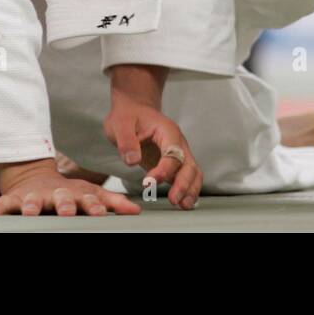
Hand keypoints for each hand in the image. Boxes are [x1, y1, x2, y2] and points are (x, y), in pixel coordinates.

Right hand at [0, 157, 139, 215]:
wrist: (36, 179)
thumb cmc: (68, 192)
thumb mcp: (91, 193)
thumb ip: (112, 202)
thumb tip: (136, 211)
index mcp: (76, 194)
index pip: (88, 200)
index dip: (94, 207)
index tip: (99, 213)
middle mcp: (56, 195)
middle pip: (62, 200)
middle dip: (65, 206)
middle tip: (67, 212)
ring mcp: (35, 197)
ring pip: (33, 202)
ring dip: (32, 207)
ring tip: (30, 212)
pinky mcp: (16, 199)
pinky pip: (4, 204)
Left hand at [104, 64, 202, 209]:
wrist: (134, 109)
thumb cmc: (128, 115)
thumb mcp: (120, 124)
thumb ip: (126, 141)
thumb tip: (132, 160)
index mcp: (167, 130)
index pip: (172, 153)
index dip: (164, 169)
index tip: (149, 182)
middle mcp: (177, 142)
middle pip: (189, 164)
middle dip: (184, 183)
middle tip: (174, 200)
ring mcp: (178, 152)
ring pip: (193, 171)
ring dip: (190, 188)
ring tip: (184, 205)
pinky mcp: (174, 163)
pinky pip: (187, 176)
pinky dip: (188, 189)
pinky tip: (184, 202)